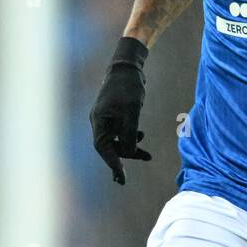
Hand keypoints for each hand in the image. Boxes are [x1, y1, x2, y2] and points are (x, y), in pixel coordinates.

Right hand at [90, 37, 151, 184]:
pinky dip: (131, 137)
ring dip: (130, 149)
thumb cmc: (128, 88)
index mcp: (100, 121)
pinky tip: (141, 136)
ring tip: (147, 155)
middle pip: (109, 148)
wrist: (128, 68)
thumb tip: (129, 154)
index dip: (112, 164)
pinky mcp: (114, 115)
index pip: (103, 148)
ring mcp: (106, 118)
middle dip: (123, 159)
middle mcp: (99, 121)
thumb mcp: (132, 113)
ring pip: (116, 141)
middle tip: (128, 177)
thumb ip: (129, 135)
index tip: (121, 178)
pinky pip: (120, 132)